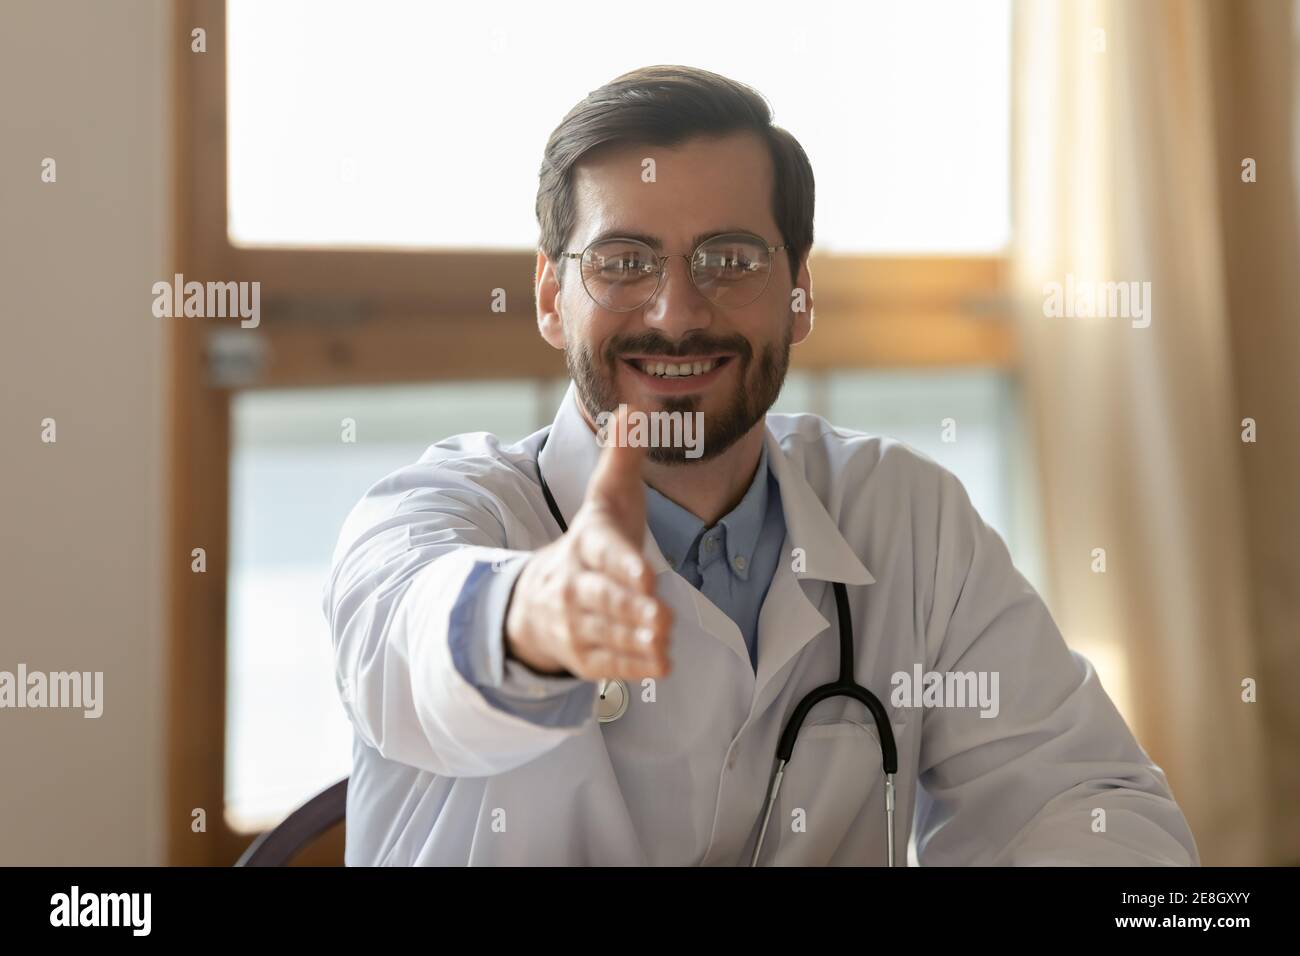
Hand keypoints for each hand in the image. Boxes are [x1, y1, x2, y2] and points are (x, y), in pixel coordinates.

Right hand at [505, 406, 672, 679]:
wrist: (531, 602)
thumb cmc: (590, 544)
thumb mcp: (605, 500)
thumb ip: (622, 457)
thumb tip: (633, 410)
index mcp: (587, 545)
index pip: (605, 553)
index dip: (624, 564)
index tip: (646, 575)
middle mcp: (577, 585)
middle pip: (603, 598)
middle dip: (630, 608)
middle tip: (660, 617)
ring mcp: (577, 624)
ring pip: (608, 633)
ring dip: (636, 640)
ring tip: (663, 642)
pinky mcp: (584, 656)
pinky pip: (609, 663)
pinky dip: (632, 666)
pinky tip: (658, 665)